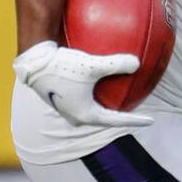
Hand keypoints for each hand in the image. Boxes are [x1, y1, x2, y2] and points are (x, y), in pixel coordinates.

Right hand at [13, 40, 152, 127]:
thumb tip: (137, 63)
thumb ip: (115, 64)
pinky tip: (100, 77)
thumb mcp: (90, 65)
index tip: (150, 120)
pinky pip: (83, 96)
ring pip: (91, 108)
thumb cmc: (60, 66)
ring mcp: (66, 106)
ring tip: (118, 96)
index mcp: (84, 114)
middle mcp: (74, 114)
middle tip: (134, 109)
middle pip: (103, 118)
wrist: (31, 61)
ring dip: (105, 104)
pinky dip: (94, 90)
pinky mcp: (60, 95)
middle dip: (118, 115)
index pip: (115, 121)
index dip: (134, 120)